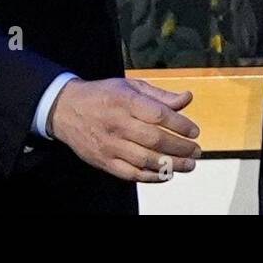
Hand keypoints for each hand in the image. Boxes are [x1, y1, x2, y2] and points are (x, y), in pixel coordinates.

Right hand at [48, 77, 200, 182]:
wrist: (66, 109)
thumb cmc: (105, 96)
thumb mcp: (131, 86)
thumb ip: (160, 95)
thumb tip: (187, 98)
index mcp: (124, 101)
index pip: (158, 115)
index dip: (180, 124)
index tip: (195, 131)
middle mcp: (116, 123)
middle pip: (154, 139)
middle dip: (180, 147)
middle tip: (196, 150)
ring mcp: (109, 145)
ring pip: (145, 159)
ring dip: (171, 164)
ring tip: (189, 164)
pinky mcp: (103, 161)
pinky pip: (131, 173)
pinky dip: (151, 176)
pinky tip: (167, 174)